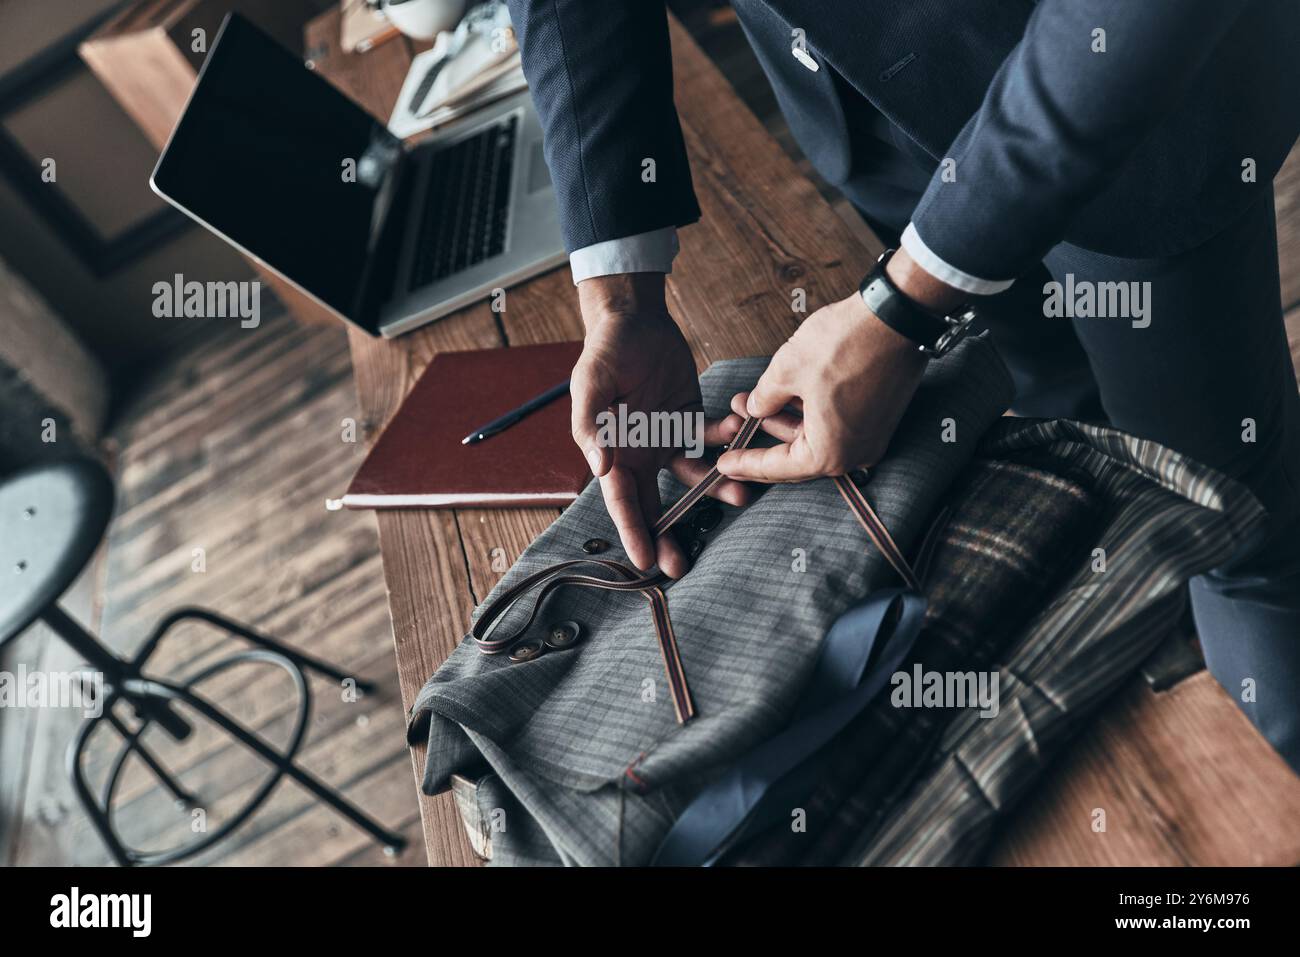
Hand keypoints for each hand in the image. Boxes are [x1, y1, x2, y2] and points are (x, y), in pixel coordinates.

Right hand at [573, 274, 747, 576]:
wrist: (634, 320)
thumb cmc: (606, 350)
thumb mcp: (591, 383)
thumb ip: (592, 426)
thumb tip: (602, 467)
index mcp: (611, 451)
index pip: (622, 501)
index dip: (634, 531)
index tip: (646, 560)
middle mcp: (639, 453)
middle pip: (655, 504)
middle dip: (668, 534)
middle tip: (682, 566)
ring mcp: (666, 439)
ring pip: (693, 477)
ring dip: (715, 490)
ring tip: (741, 497)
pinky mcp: (690, 420)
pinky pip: (712, 441)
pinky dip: (727, 442)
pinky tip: (741, 434)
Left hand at [716, 289, 928, 481]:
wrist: (896, 317)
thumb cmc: (847, 343)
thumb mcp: (787, 371)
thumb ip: (765, 397)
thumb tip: (757, 408)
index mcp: (830, 453)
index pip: (778, 467)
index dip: (746, 463)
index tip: (723, 463)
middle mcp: (855, 454)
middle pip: (797, 455)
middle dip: (763, 434)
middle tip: (735, 420)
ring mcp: (870, 436)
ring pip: (815, 437)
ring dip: (783, 419)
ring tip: (753, 399)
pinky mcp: (878, 417)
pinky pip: (834, 426)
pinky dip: (808, 414)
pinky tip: (786, 395)